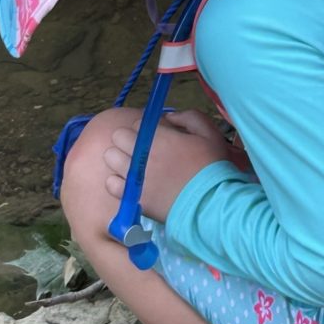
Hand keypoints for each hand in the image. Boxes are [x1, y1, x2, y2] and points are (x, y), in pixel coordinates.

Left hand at [103, 109, 231, 223]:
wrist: (210, 205)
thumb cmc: (213, 168)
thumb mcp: (210, 134)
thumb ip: (190, 118)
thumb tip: (169, 118)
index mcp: (160, 137)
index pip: (138, 123)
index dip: (148, 128)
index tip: (158, 136)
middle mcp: (142, 154)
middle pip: (119, 136)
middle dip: (130, 139)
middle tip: (144, 149)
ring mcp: (134, 176)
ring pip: (110, 157)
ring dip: (120, 157)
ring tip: (134, 165)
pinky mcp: (132, 197)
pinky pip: (111, 183)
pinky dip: (118, 182)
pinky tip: (131, 183)